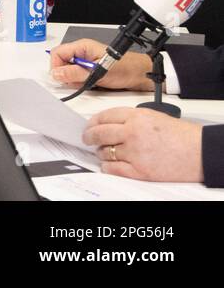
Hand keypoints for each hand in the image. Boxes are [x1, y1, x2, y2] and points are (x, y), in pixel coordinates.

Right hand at [49, 39, 152, 90]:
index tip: (62, 78)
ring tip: (90, 82)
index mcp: (82, 46)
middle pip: (61, 63)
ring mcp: (86, 62)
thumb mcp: (98, 72)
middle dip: (67, 75)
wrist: (141, 75)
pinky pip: (78, 77)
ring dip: (76, 80)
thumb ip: (75, 73)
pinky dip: (82, 83)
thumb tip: (56, 74)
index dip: (56, 67)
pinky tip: (92, 84)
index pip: (57, 53)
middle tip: (79, 81)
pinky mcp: (90, 70)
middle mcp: (82, 53)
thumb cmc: (125, 69)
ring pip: (69, 72)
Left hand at [82, 107, 203, 182]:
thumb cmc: (181, 136)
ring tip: (104, 152)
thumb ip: (130, 119)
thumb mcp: (153, 116)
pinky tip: (109, 165)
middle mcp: (132, 133)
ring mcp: (135, 153)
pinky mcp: (139, 171)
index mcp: (136, 117)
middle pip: (99, 133)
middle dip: (89, 136)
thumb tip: (109, 124)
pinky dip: (107, 167)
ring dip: (101, 153)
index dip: (92, 122)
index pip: (104, 116)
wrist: (200, 153)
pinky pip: (113, 169)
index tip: (89, 126)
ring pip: (105, 152)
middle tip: (87, 139)